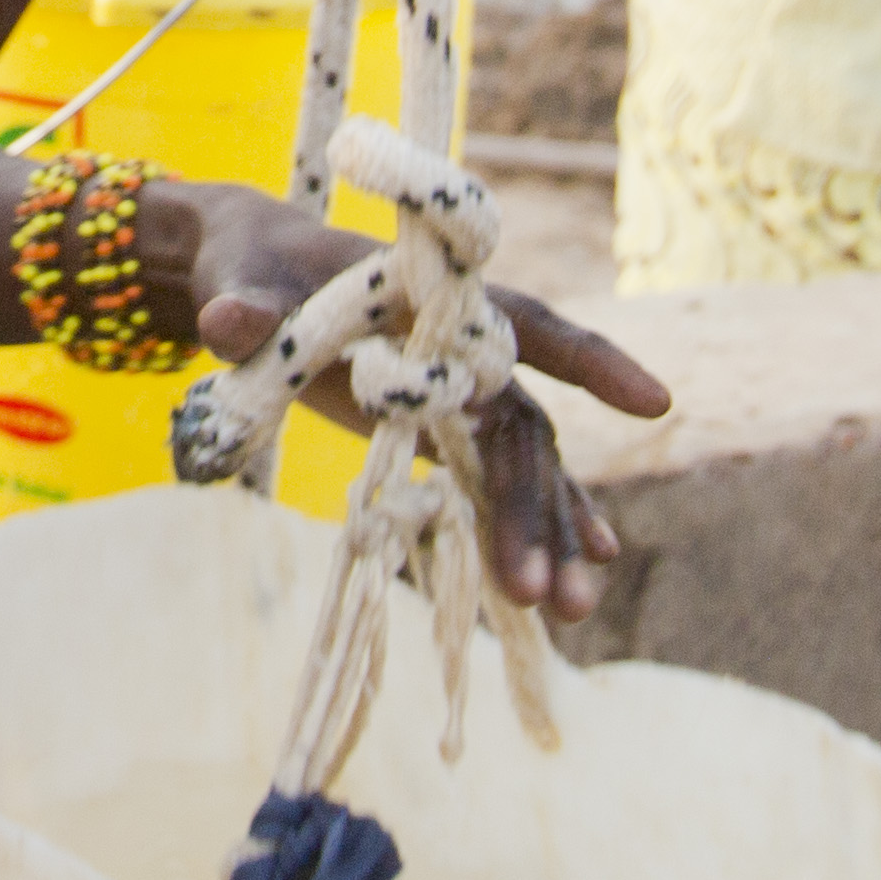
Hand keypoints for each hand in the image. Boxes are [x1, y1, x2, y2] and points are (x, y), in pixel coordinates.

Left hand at [150, 179, 671, 617]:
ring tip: (571, 614)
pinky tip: (565, 588)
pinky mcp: (437, 424)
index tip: (654, 403)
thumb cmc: (248, 265)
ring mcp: (456, 388)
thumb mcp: (238, 281)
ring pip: (523, 465)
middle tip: (544, 592)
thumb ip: (244, 310)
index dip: (591, 362)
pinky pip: (497, 481)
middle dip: (539, 509)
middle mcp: (462, 344)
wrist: (243, 272)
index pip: (526, 326)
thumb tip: (227, 322)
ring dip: (549, 535)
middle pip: (522, 429)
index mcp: (433, 296)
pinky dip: (536, 528)